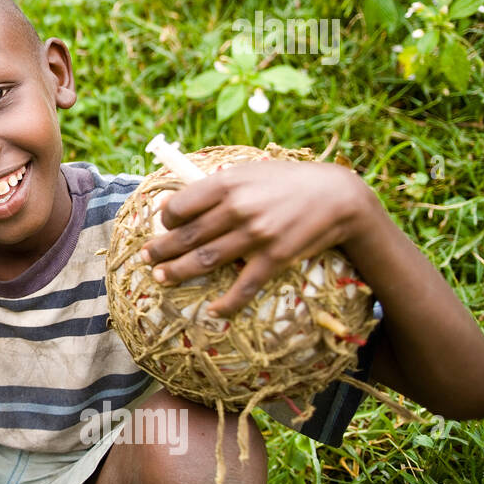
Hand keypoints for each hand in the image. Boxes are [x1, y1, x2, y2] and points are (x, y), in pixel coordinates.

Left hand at [140, 160, 375, 316]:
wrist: (337, 197)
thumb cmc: (286, 182)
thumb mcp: (248, 173)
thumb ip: (211, 188)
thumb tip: (170, 206)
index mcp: (227, 184)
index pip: (180, 207)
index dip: (166, 219)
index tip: (164, 226)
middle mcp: (238, 210)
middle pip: (186, 237)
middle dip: (161, 250)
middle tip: (146, 259)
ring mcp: (256, 236)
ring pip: (205, 261)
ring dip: (178, 273)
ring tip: (161, 278)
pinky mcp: (275, 258)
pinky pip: (244, 286)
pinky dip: (227, 303)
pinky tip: (213, 311)